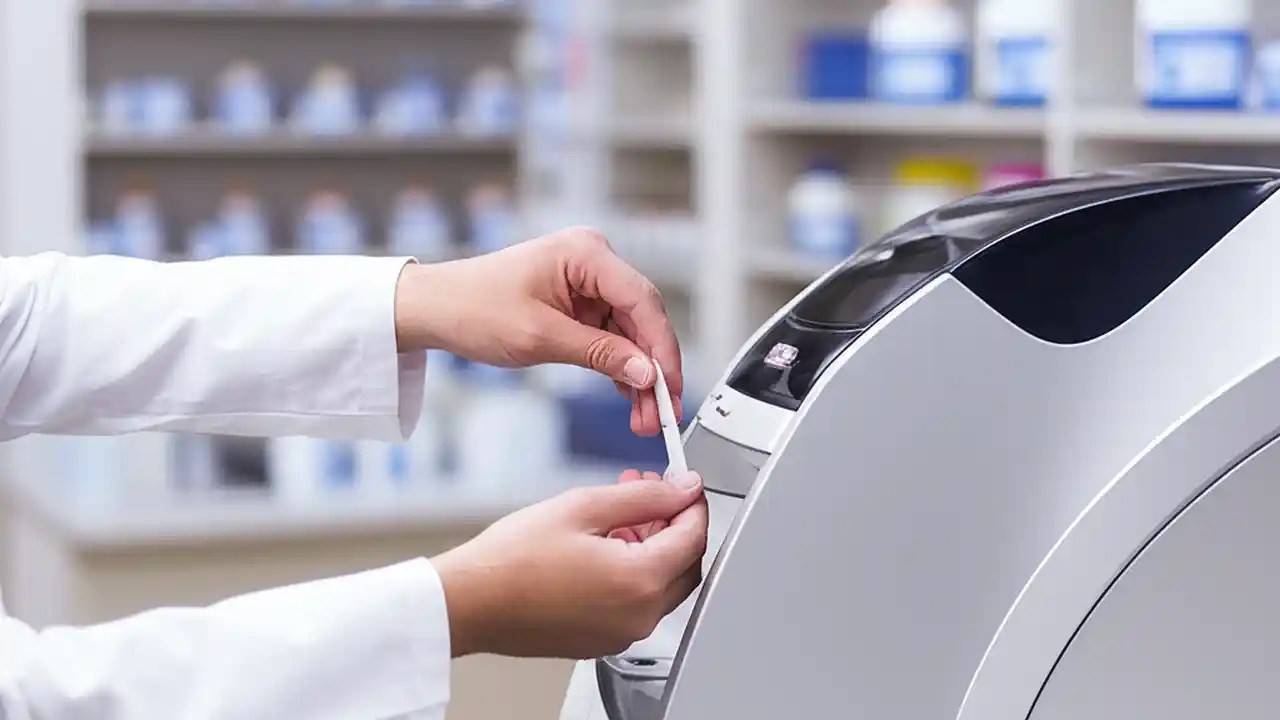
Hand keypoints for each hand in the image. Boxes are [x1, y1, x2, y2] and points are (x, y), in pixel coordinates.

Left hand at [394, 227, 681, 435]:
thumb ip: (599, 354)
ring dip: (638, 374)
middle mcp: (592, 261)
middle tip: (659, 412)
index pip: (642, 300)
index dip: (662, 348)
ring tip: (643, 417)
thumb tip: (645, 373)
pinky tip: (629, 398)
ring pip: (631, 333)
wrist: (435, 309)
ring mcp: (587, 282)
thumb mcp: (540, 337)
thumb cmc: (473, 308)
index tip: (669, 386)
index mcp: (585, 253)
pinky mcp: (579, 303)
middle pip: (641, 318)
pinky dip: (620, 367)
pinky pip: (612, 336)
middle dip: (651, 369)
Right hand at [433, 471, 707, 659]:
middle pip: (684, 566)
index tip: (683, 486)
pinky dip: (632, 573)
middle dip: (674, 526)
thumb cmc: (513, 559)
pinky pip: (635, 603)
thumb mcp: (584, 507)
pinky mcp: (603, 640)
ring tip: (618, 515)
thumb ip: (643, 496)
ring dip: (652, 547)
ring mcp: (622, 633)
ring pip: (660, 585)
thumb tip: (681, 490)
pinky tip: (604, 546)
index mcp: (640, 581)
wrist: (472, 602)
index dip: (692, 504)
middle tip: (650, 495)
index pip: (693, 538)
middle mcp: (639, 616)